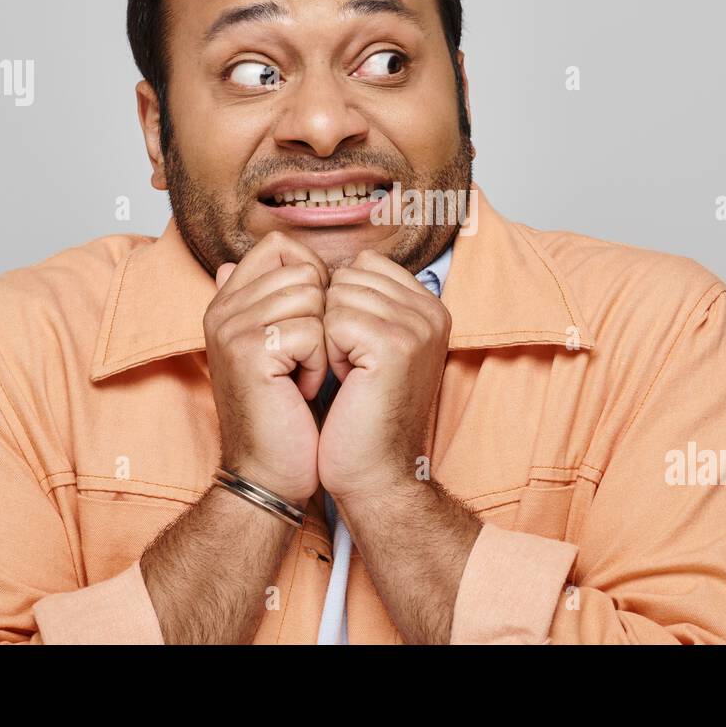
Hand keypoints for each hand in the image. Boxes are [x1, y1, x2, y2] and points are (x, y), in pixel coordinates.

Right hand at [203, 231, 329, 504]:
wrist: (270, 473)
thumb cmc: (285, 412)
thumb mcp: (276, 348)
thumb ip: (266, 302)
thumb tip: (230, 263)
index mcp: (227, 301)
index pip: (280, 247)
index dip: (314, 275)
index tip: (313, 321)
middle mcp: (222, 308)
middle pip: (303, 269)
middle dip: (322, 315)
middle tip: (303, 360)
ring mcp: (231, 328)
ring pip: (312, 297)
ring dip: (321, 342)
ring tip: (300, 375)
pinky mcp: (249, 352)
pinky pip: (312, 330)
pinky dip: (318, 365)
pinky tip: (299, 391)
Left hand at [318, 249, 451, 504]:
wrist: (373, 474)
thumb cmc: (359, 414)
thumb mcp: (364, 345)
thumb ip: (356, 297)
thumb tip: (293, 253)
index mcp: (429, 306)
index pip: (363, 264)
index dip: (341, 304)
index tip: (355, 350)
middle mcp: (432, 310)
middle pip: (349, 275)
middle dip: (334, 319)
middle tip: (352, 366)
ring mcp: (418, 326)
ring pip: (338, 294)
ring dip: (330, 336)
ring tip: (351, 375)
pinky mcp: (396, 344)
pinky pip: (334, 319)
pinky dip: (329, 352)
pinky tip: (347, 382)